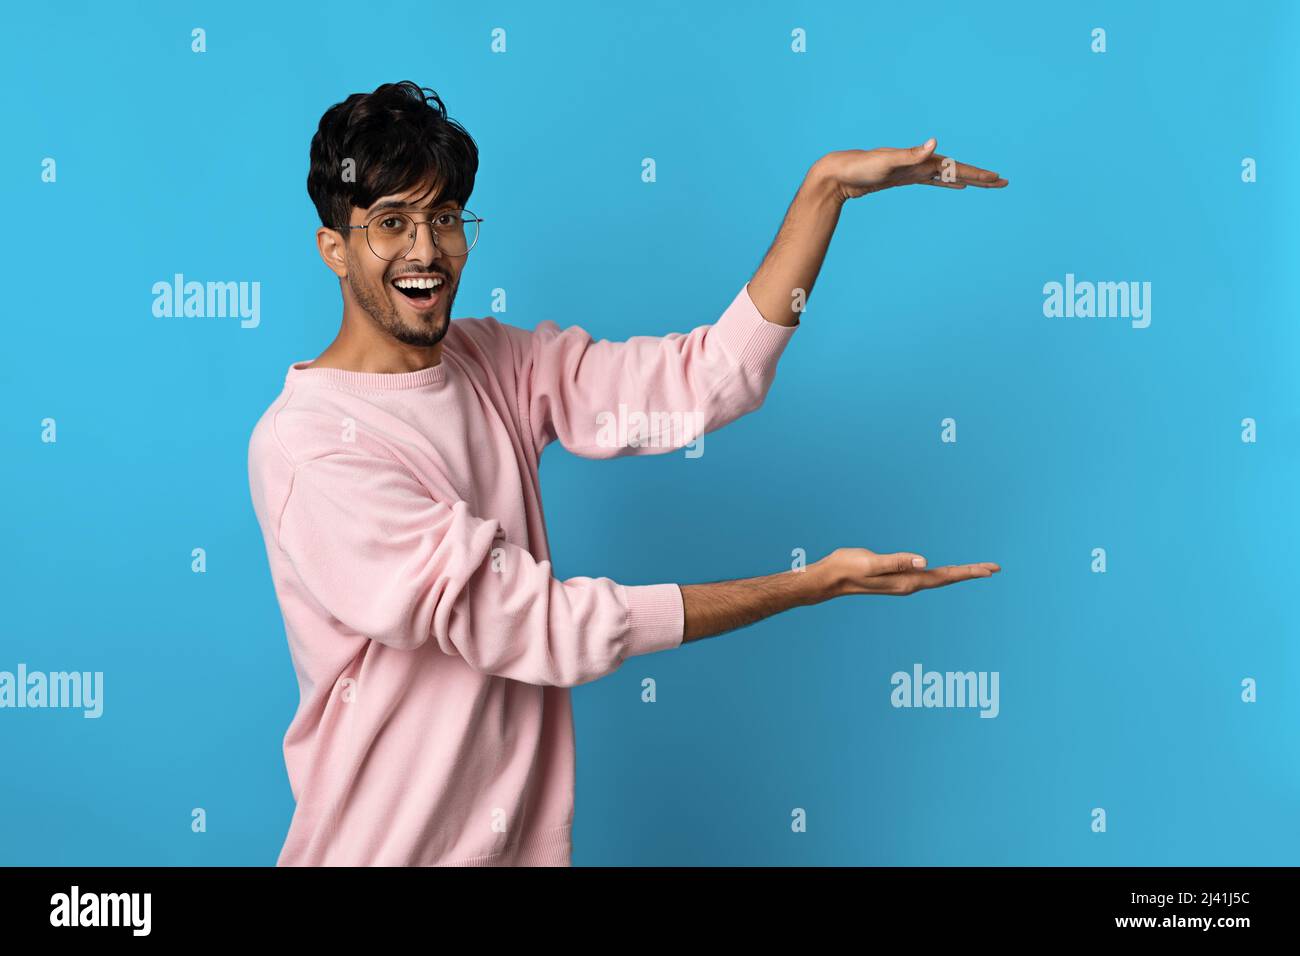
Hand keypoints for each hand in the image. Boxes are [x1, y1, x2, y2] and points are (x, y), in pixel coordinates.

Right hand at [811, 547, 999, 597]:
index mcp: (906, 582)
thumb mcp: (871, 562)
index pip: (944, 576)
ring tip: (977, 570)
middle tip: (994, 568)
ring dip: (958, 574)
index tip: (989, 569)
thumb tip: (924, 561)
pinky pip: (926, 576)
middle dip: (970, 572)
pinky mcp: (896, 578)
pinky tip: (943, 571)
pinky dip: (941, 572)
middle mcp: (908, 585)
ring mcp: (902, 583)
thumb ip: (897, 561)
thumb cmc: (847, 568)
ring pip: (937, 578)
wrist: (829, 578)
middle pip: (946, 578)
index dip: (968, 571)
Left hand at [814, 139, 1007, 200]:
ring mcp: (913, 170)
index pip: (956, 167)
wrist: (838, 173)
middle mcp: (920, 162)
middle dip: (980, 177)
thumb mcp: (885, 161)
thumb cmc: (860, 166)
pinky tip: (956, 186)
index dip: (977, 174)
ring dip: (968, 179)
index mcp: (921, 159)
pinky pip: (933, 181)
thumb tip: (934, 142)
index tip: (997, 179)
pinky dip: (947, 183)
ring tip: (987, 183)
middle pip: (957, 170)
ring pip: (948, 176)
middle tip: (1003, 182)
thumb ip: (910, 153)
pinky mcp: (904, 178)